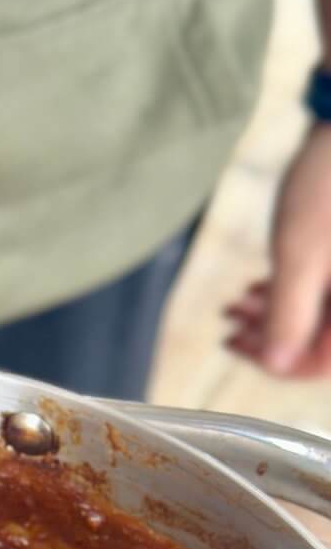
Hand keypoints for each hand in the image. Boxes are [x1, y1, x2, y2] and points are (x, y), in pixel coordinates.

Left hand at [225, 122, 330, 376]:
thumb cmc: (329, 183)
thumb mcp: (300, 256)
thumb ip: (288, 315)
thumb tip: (276, 365)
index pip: (322, 363)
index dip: (277, 364)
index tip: (238, 348)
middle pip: (318, 342)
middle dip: (269, 337)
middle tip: (228, 328)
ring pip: (319, 318)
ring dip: (274, 316)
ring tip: (236, 304)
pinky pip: (325, 293)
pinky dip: (292, 294)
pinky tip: (259, 286)